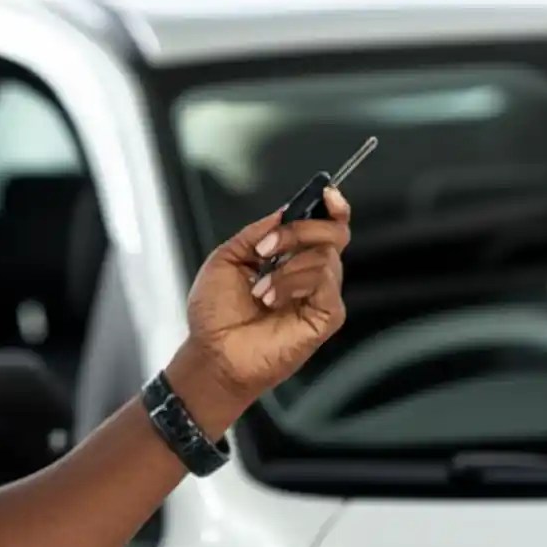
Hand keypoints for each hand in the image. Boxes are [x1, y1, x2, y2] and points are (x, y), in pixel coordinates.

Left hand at [166, 188, 350, 430]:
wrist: (212, 352)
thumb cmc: (215, 314)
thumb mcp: (226, 259)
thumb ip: (256, 232)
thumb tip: (283, 212)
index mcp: (290, 257)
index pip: (326, 225)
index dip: (333, 206)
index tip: (326, 194)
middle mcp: (310, 273)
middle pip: (334, 233)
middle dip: (298, 230)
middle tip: (265, 248)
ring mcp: (321, 295)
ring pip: (325, 256)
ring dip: (284, 268)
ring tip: (259, 291)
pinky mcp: (326, 317)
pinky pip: (325, 282)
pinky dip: (293, 283)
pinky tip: (270, 300)